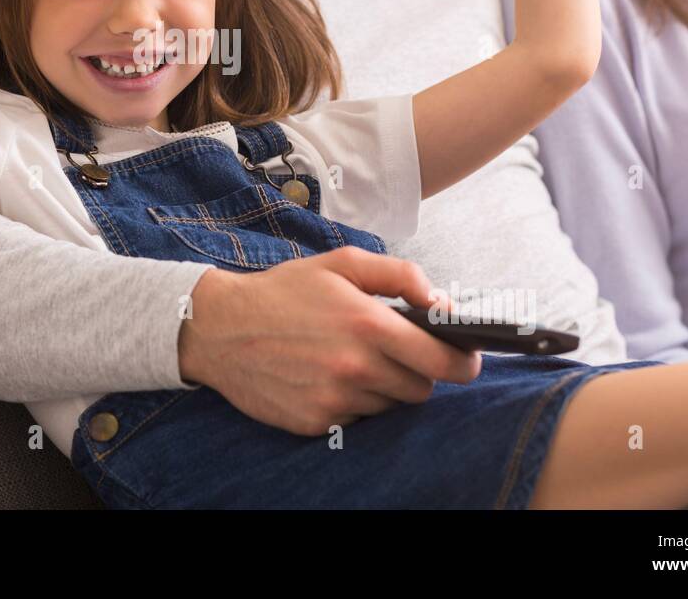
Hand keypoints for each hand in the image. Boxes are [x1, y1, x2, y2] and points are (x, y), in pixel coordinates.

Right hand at [178, 248, 481, 436]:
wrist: (220, 328)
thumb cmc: (284, 292)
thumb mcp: (341, 264)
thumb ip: (399, 274)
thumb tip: (440, 300)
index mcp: (368, 325)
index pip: (443, 362)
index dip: (464, 362)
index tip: (467, 358)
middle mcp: (355, 368)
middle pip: (420, 389)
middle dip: (417, 371)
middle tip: (393, 351)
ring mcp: (335, 400)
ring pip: (389, 406)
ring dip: (382, 387)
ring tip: (349, 359)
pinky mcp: (316, 423)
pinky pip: (356, 420)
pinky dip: (351, 403)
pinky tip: (326, 377)